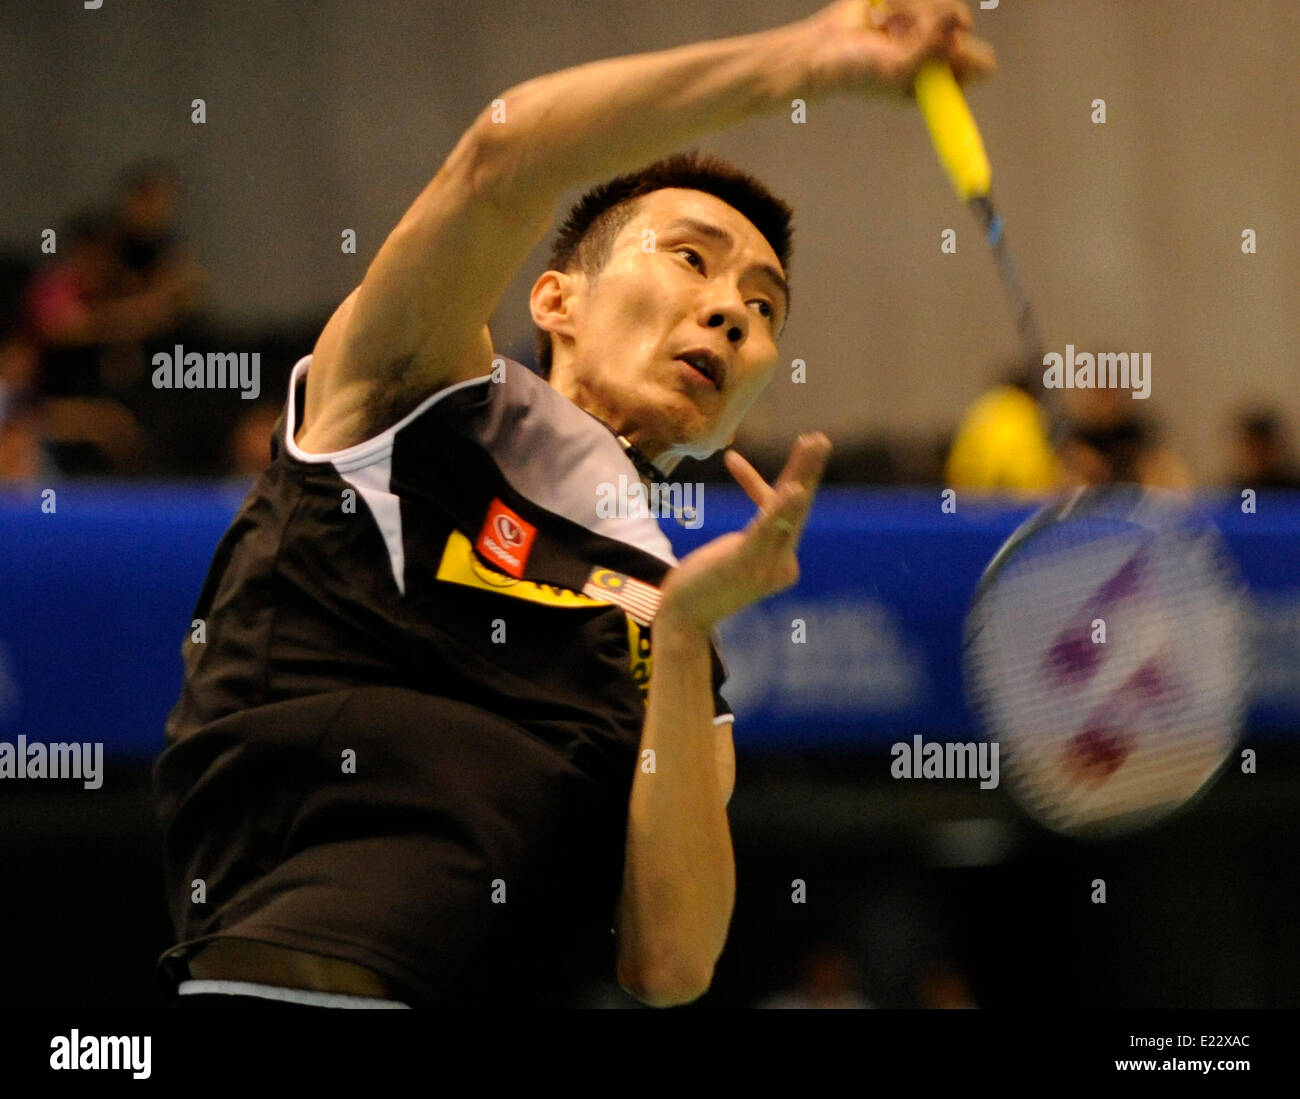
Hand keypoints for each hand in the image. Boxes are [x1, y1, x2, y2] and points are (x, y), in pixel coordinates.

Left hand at [658, 432, 832, 636]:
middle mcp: (783, 565)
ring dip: (801, 474)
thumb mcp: (731, 556)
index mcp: (782, 561)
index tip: (729, 459)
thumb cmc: (704, 587)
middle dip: (808, 470)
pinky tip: (792, 489)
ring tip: (813, 444)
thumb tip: (768, 519)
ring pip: (788, 513)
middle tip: (819, 437)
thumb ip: (754, 539)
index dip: (762, 484)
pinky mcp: (749, 565)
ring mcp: (768, 567)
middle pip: (798, 508)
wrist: (683, 621)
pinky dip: (782, 508)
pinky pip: (768, 531)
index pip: (782, 513)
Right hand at [798, 0, 995, 99]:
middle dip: (928, 25)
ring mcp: (926, 22)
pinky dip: (899, 0)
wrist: (822, 49)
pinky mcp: (912, 0)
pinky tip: (881, 13)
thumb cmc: (858, 72)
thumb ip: (932, 48)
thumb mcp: (898, 70)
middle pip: (963, 21)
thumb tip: (957, 18)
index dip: (965, 55)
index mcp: (941, 78)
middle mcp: (938, 49)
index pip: (982, 64)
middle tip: (899, 36)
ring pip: (944, 1)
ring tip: (884, 25)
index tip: (941, 53)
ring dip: (910, 9)